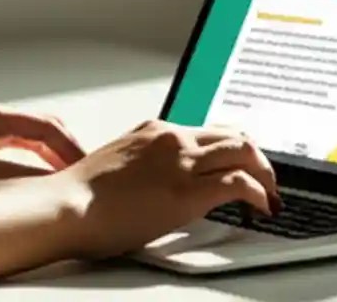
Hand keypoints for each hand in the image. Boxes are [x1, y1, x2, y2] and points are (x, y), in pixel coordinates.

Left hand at [0, 101, 85, 191]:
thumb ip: (2, 178)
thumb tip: (44, 188)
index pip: (49, 129)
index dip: (75, 152)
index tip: (94, 175)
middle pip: (45, 130)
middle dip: (71, 152)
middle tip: (92, 179)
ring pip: (30, 142)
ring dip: (53, 159)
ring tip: (71, 184)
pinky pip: (12, 153)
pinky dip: (31, 166)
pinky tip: (34, 186)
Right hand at [54, 120, 281, 258]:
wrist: (65, 206)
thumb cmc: (80, 198)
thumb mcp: (118, 169)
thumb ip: (145, 168)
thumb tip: (158, 186)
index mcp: (154, 132)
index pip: (207, 130)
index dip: (232, 146)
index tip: (241, 160)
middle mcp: (172, 139)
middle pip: (233, 134)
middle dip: (256, 156)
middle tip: (266, 177)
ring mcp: (181, 162)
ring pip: (244, 151)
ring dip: (265, 172)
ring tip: (270, 192)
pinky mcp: (187, 192)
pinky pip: (240, 183)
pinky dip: (260, 193)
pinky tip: (263, 206)